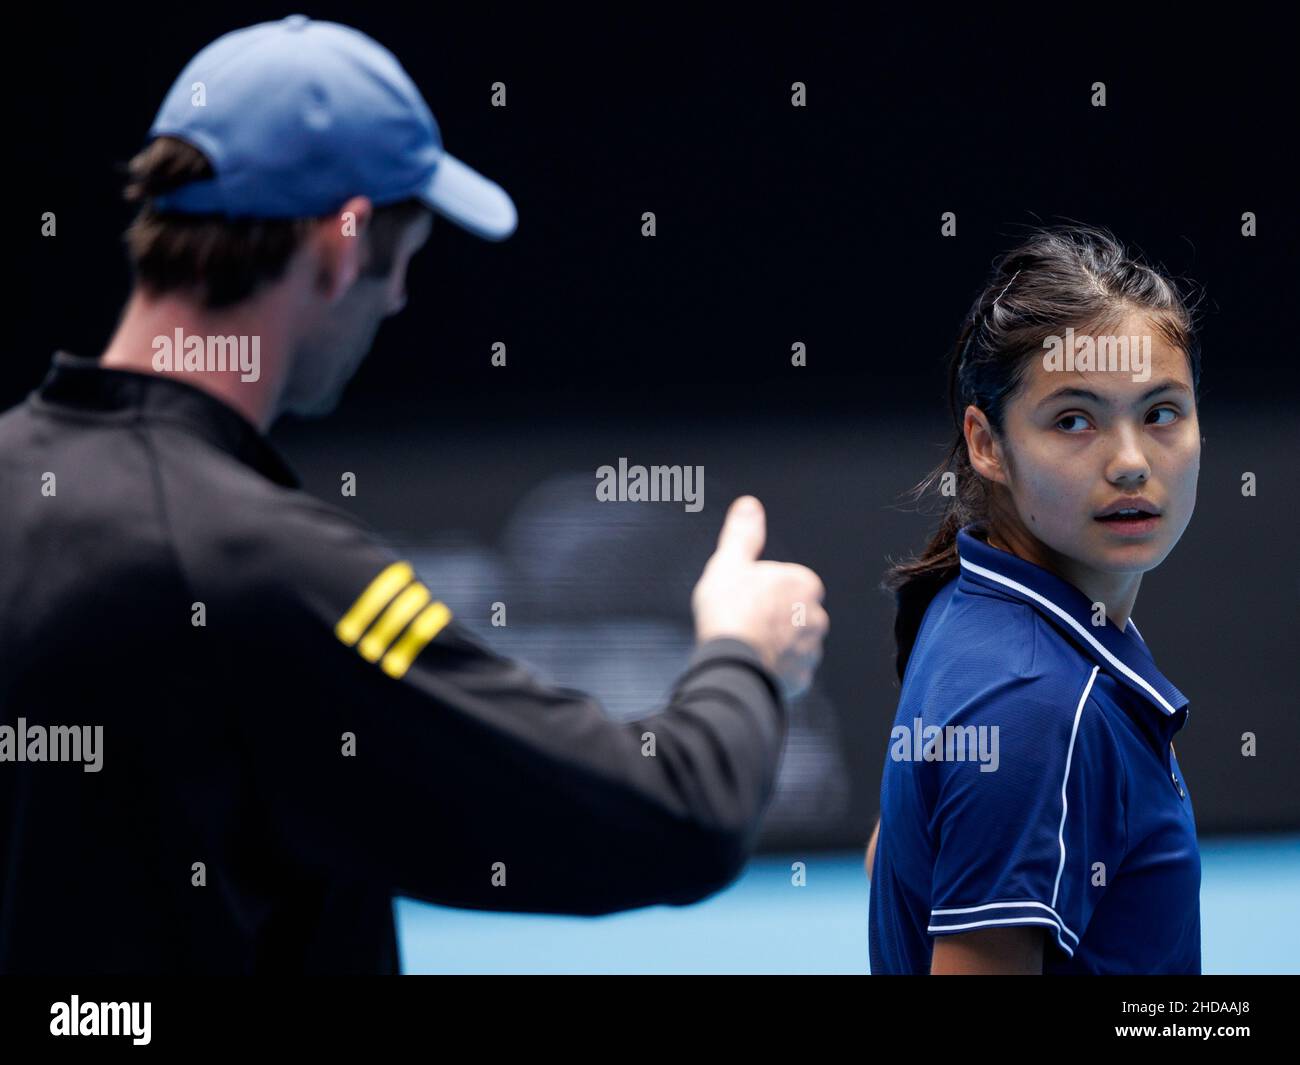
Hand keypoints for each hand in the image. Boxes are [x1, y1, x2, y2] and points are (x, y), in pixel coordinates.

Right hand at [691, 495, 827, 698]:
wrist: (731, 663)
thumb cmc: (729, 610)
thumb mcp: (729, 563)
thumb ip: (743, 534)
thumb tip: (749, 504)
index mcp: (805, 583)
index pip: (787, 583)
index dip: (761, 591)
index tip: (743, 600)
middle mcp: (817, 617)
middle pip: (791, 614)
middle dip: (772, 620)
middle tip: (742, 624)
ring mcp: (811, 651)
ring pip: (792, 645)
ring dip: (774, 647)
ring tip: (746, 648)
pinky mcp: (801, 680)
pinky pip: (788, 672)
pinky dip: (773, 671)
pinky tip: (752, 667)